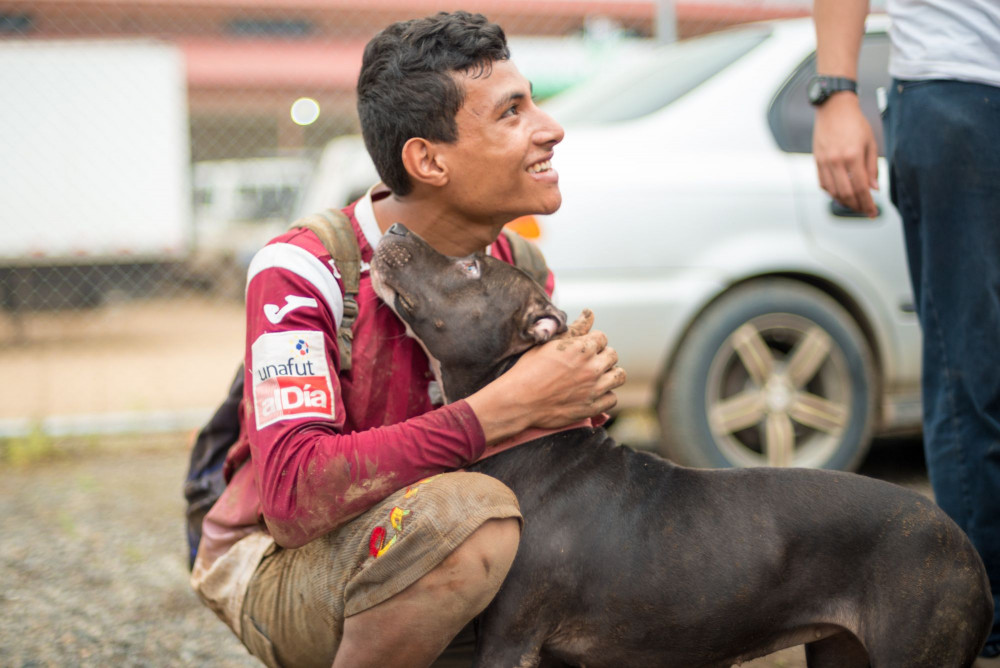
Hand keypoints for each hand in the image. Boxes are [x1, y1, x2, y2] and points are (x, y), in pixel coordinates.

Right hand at [466, 310, 625, 441]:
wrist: (519, 400)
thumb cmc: (530, 369)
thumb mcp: (549, 344)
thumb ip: (574, 328)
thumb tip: (589, 313)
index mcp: (582, 348)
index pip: (602, 337)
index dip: (592, 342)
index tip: (582, 349)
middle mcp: (592, 367)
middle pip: (613, 355)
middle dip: (602, 356)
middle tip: (587, 363)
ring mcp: (594, 388)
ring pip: (619, 376)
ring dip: (609, 374)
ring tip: (596, 376)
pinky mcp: (592, 407)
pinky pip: (612, 398)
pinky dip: (606, 395)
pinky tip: (593, 393)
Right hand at [813, 93, 879, 217]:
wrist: (834, 108)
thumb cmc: (855, 123)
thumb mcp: (870, 143)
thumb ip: (872, 168)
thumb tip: (874, 189)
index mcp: (853, 156)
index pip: (861, 188)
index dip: (868, 204)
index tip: (873, 212)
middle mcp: (836, 161)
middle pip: (846, 193)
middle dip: (857, 206)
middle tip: (865, 211)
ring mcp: (824, 162)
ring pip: (833, 192)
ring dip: (844, 202)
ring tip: (854, 205)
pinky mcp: (817, 161)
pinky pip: (823, 184)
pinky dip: (831, 193)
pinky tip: (840, 195)